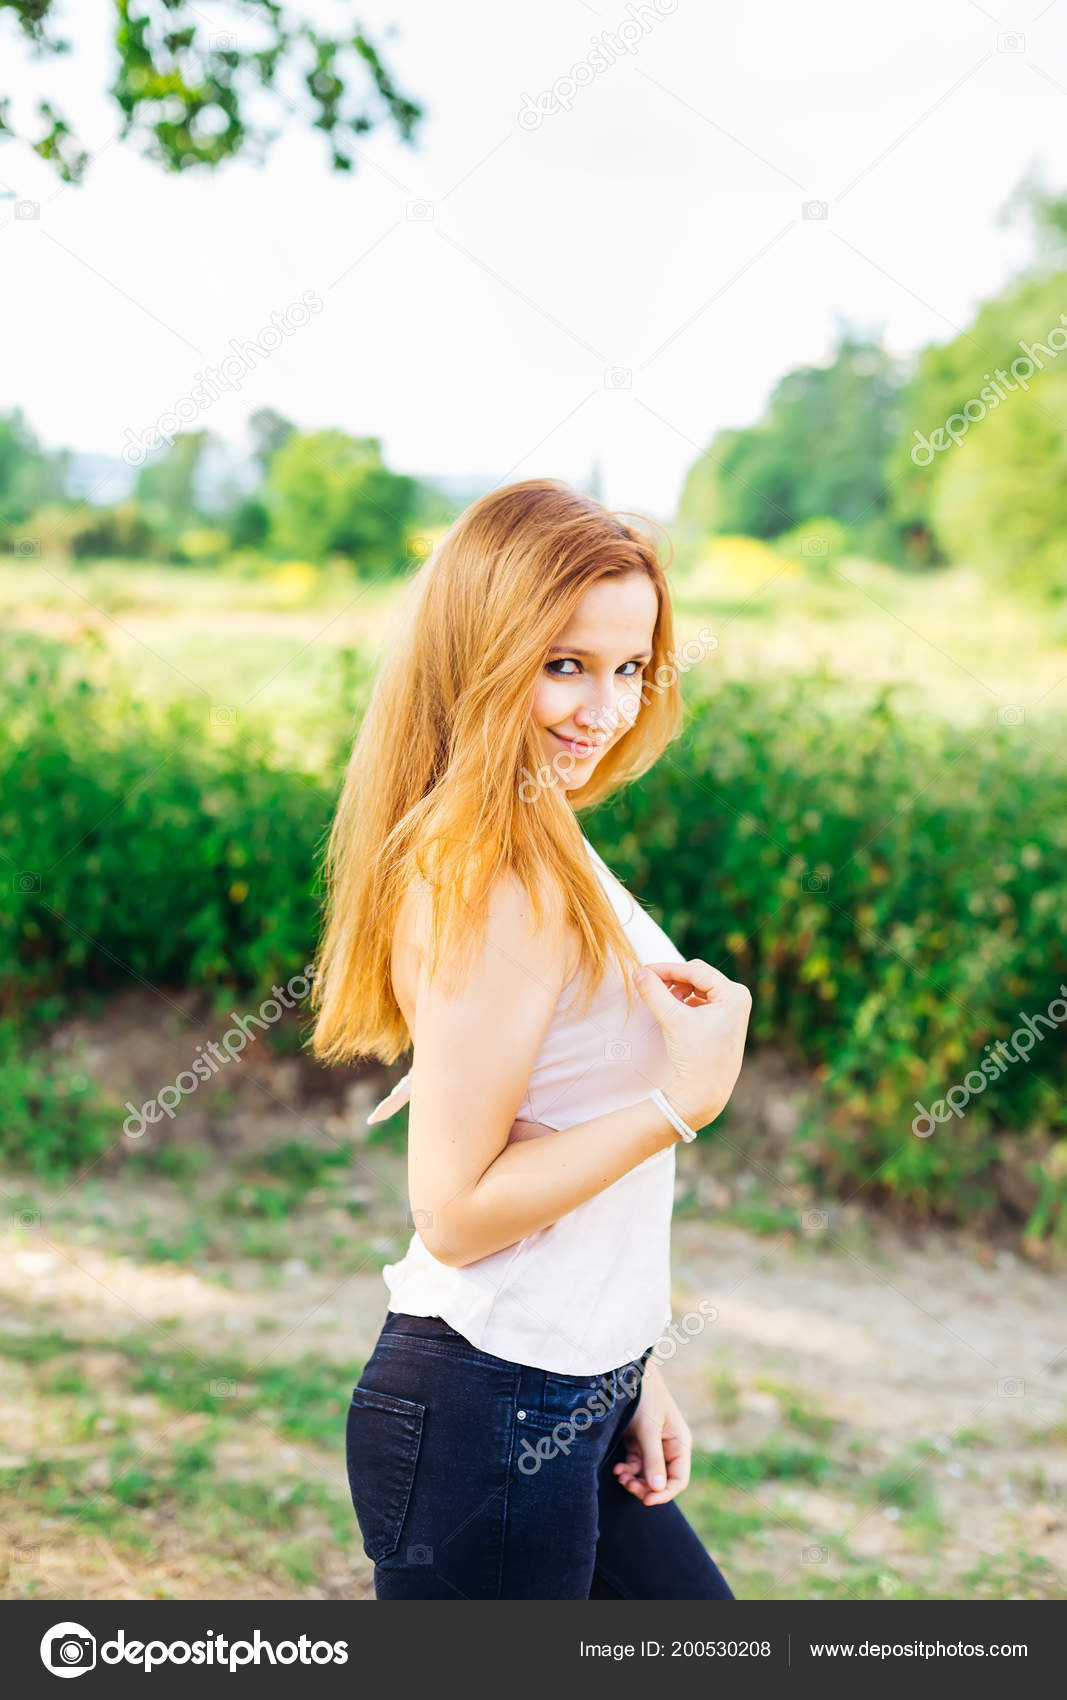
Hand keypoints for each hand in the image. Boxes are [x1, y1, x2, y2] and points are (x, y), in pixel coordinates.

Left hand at [611, 1362, 691, 1506]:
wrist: (625, 1371)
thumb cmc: (643, 1396)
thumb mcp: (648, 1428)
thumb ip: (653, 1459)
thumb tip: (657, 1490)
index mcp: (679, 1443)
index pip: (678, 1479)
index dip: (664, 1493)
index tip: (646, 1499)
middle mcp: (669, 1446)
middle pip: (661, 1480)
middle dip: (645, 1487)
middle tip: (627, 1485)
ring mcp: (653, 1444)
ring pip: (646, 1475)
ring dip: (633, 1479)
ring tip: (619, 1475)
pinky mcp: (638, 1441)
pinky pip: (635, 1465)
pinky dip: (627, 1470)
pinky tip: (618, 1469)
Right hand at [632, 958, 751, 1131]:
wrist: (703, 1093)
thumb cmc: (695, 1057)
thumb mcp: (673, 1020)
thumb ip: (654, 992)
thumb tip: (639, 972)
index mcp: (734, 995)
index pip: (695, 970)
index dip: (668, 969)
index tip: (644, 971)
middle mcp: (738, 999)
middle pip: (698, 977)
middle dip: (673, 980)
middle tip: (650, 986)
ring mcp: (732, 1010)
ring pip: (697, 988)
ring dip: (677, 992)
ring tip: (662, 1004)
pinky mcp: (723, 1021)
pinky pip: (700, 1001)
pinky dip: (683, 1003)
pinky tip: (671, 1013)